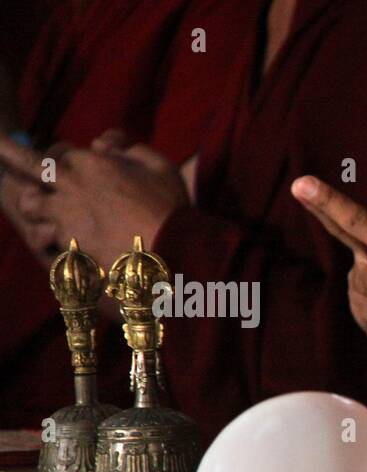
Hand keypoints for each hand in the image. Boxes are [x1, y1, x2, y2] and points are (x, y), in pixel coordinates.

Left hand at [0, 131, 188, 264]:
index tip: (65, 159)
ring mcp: (65, 217)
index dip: (62, 154)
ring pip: (30, 204)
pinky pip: (44, 237)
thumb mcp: (160, 165)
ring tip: (39, 208)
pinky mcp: (67, 246)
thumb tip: (102, 144)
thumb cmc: (170, 207)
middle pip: (28, 166)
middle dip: (8, 154)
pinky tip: (55, 242)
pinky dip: (48, 237)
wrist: (170, 252)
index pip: (60, 150)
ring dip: (34, 204)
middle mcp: (70, 185)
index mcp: (91, 162)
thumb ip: (129, 147)